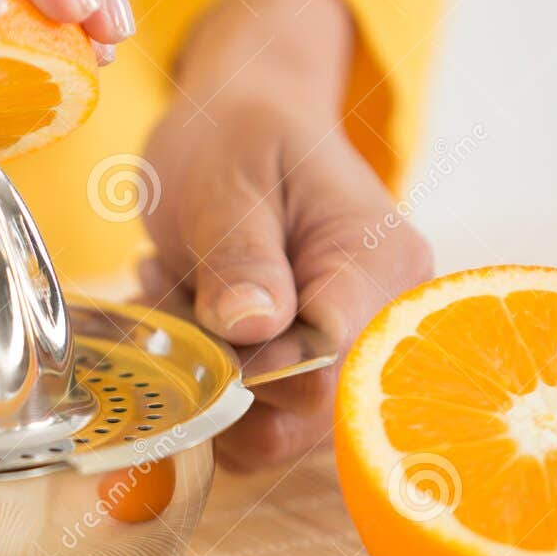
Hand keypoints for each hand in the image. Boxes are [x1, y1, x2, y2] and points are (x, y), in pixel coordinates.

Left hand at [140, 0, 433, 471]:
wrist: (244, 123)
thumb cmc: (238, 135)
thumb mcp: (227, 178)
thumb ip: (239, 254)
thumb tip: (253, 329)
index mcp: (376, 262)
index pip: (327, 364)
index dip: (250, 368)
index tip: (196, 319)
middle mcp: (385, 321)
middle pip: (304, 414)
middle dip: (218, 372)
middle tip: (171, 292)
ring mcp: (352, 354)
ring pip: (276, 432)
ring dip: (206, 381)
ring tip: (178, 296)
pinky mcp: (313, 374)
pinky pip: (259, 424)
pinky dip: (208, 387)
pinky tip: (188, 318)